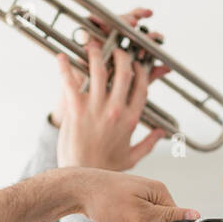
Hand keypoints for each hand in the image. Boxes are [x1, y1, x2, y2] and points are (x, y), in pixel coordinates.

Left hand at [54, 7, 170, 169]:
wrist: (81, 177)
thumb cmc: (105, 168)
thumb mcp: (131, 158)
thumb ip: (149, 144)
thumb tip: (161, 134)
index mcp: (131, 119)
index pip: (141, 86)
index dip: (140, 70)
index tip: (136, 63)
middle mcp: (116, 110)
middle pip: (123, 71)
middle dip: (121, 54)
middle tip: (116, 49)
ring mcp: (95, 108)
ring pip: (99, 69)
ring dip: (96, 53)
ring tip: (92, 45)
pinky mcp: (76, 109)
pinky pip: (70, 82)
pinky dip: (64, 67)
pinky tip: (61, 57)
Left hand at [69, 167, 197, 221]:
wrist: (77, 191)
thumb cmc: (106, 199)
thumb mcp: (141, 212)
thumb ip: (168, 216)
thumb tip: (195, 215)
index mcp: (159, 191)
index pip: (173, 219)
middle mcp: (150, 192)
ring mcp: (136, 197)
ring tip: (117, 221)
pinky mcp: (125, 203)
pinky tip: (110, 219)